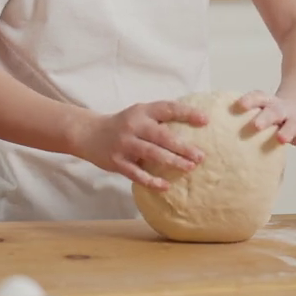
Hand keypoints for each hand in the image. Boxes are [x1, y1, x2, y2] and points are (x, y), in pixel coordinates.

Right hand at [70, 100, 209, 191]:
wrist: (89, 133)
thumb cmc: (123, 125)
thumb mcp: (139, 114)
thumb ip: (159, 119)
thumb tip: (193, 128)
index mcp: (142, 111)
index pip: (167, 108)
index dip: (187, 113)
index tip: (206, 120)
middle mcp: (133, 125)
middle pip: (161, 135)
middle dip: (183, 146)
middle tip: (201, 156)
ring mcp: (125, 144)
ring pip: (152, 153)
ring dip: (172, 161)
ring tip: (190, 168)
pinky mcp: (117, 162)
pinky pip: (137, 173)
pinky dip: (151, 180)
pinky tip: (165, 186)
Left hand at [234, 90, 295, 164]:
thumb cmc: (272, 115)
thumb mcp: (260, 111)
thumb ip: (240, 120)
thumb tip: (208, 134)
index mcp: (269, 103)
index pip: (258, 97)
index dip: (249, 100)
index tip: (239, 106)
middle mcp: (284, 110)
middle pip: (275, 110)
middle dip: (266, 117)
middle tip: (255, 125)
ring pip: (294, 124)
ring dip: (288, 130)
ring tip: (281, 138)